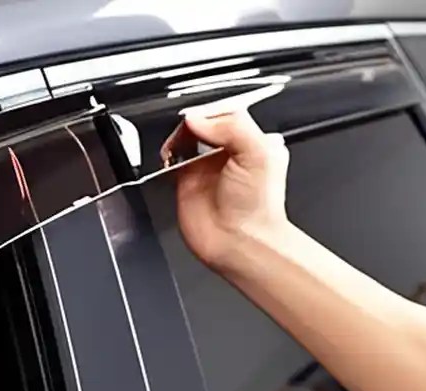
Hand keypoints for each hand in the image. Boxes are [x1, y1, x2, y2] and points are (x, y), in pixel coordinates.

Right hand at [175, 110, 292, 270]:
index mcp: (252, 140)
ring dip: (178, 137)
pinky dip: (167, 154)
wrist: (240, 243)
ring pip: (185, 137)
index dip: (211, 112)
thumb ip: (232, 127)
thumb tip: (197, 120)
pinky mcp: (186, 181)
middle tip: (191, 133)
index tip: (202, 120)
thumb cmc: (259, 207)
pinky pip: (171, 158)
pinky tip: (171, 158)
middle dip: (193, 123)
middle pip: (203, 121)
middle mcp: (229, 152)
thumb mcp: (258, 153)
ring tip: (179, 146)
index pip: (226, 111)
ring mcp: (206, 166)